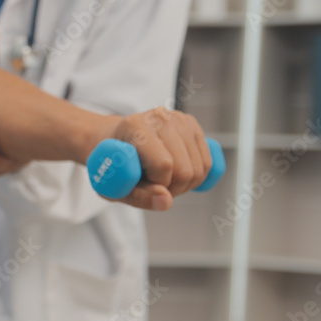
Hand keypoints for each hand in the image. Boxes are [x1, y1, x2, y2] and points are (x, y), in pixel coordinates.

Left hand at [96, 107, 213, 210]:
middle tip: (154, 188)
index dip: (158, 186)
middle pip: (185, 169)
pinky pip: (208, 162)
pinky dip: (195, 176)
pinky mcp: (192, 125)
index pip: (164, 165)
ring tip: (162, 180)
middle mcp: (159, 118)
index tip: (144, 187)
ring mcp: (179, 119)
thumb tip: (166, 202)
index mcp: (135, 128)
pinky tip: (176, 173)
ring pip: (201, 168)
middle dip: (172, 189)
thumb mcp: (115, 188)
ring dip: (184, 184)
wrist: (113, 144)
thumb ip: (140, 197)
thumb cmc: (112, 166)